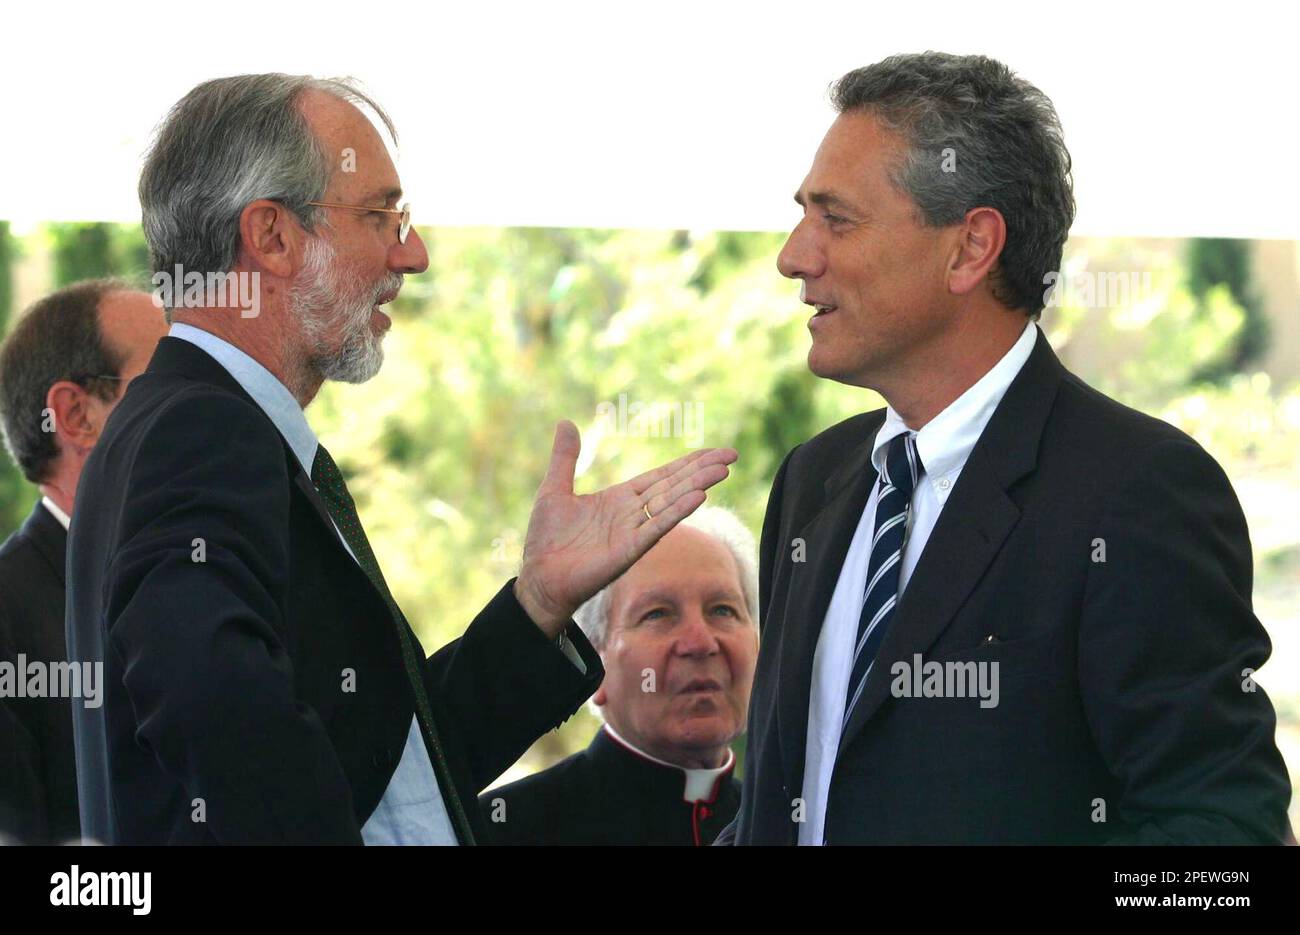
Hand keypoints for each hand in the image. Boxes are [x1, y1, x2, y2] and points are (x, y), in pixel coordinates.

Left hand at [514, 420, 737, 637]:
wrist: (539, 578)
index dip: (687, 463)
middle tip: (731, 455)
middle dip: (701, 470)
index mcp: (620, 499)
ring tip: (722, 470)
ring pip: (670, 503)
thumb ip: (565, 458)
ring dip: (696, 485)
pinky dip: (676, 512)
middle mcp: (632, 514)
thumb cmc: (547, 539)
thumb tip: (565, 422)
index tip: (714, 451)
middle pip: (674, 486)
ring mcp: (633, 532)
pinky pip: (656, 528)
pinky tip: (697, 497)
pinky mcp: (628, 551)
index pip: (661, 476)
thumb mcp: (554, 489)